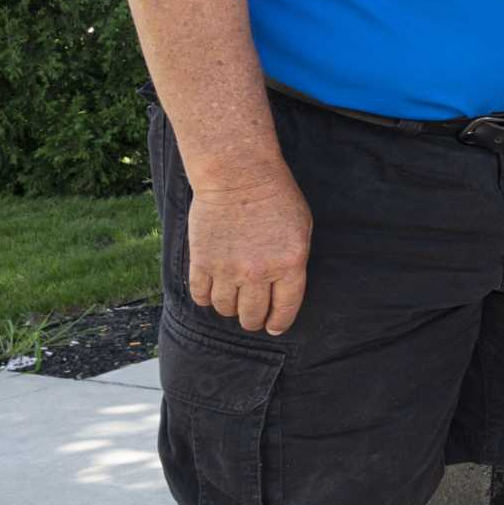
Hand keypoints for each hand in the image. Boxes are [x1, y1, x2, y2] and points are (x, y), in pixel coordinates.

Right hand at [187, 174, 312, 334]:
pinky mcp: (202, 263)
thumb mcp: (302, 228)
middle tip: (252, 317)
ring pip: (226, 309)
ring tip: (234, 299)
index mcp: (289, 264)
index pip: (285, 308)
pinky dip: (206, 298)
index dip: (279, 322)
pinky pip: (201, 296)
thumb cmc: (276, 197)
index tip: (274, 328)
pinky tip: (213, 290)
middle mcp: (259, 273)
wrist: (238, 176)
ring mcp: (228, 270)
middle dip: (254, 320)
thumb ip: (294, 261)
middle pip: (253, 315)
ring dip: (230, 309)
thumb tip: (285, 288)